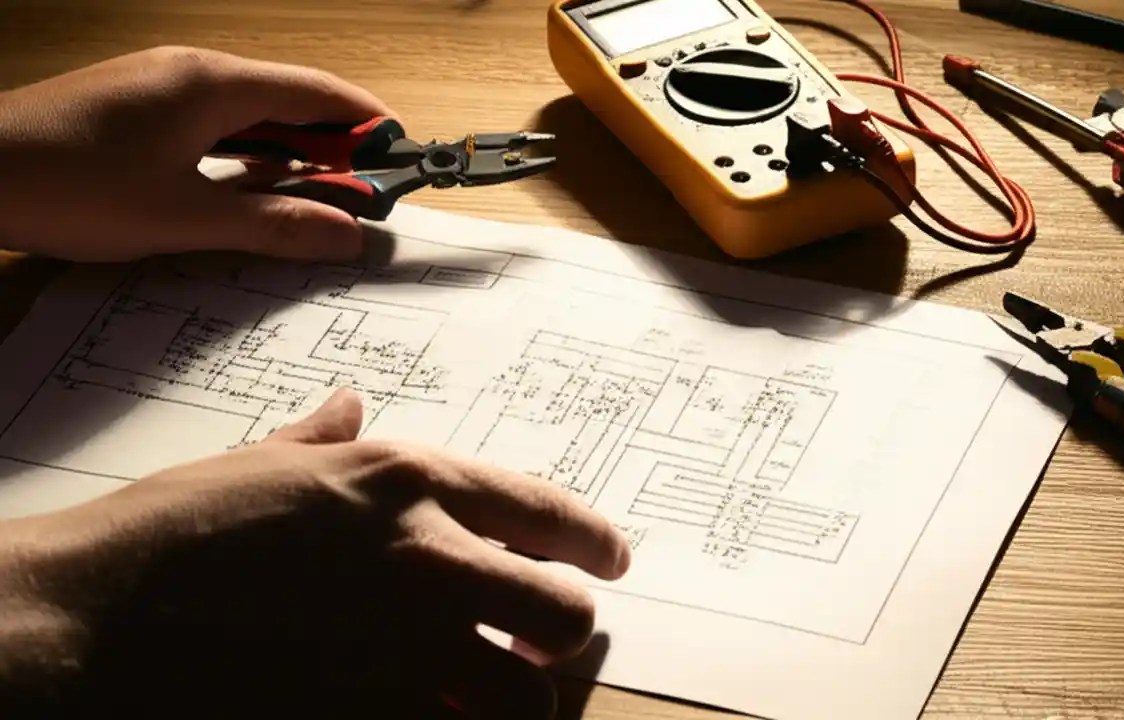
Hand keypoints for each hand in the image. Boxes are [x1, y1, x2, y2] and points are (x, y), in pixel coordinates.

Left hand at [0, 46, 392, 262]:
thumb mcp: (185, 217)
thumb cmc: (69, 187)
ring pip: (253, 118)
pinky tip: (255, 196)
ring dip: (292, 159)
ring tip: (320, 206)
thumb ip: (274, 225)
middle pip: (291, 104)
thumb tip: (348, 234)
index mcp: (214, 84)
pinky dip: (250, 159)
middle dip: (335, 152)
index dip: (369, 127)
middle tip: (365, 202)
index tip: (405, 163)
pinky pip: (217, 127)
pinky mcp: (141, 111)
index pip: (320, 94)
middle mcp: (194, 73)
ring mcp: (164, 88)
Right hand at [0, 388, 629, 718]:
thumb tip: (351, 403)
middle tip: (546, 643)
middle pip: (563, 611)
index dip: (593, 539)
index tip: (612, 559)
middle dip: (565, 632)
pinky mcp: (375, 712)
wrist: (103, 613)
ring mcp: (405, 646)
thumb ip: (324, 439)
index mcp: (407, 482)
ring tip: (497, 698)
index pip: (542, 509)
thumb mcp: (262, 462)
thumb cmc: (175, 529)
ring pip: (523, 698)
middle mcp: (427, 559)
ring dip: (518, 703)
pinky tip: (436, 716)